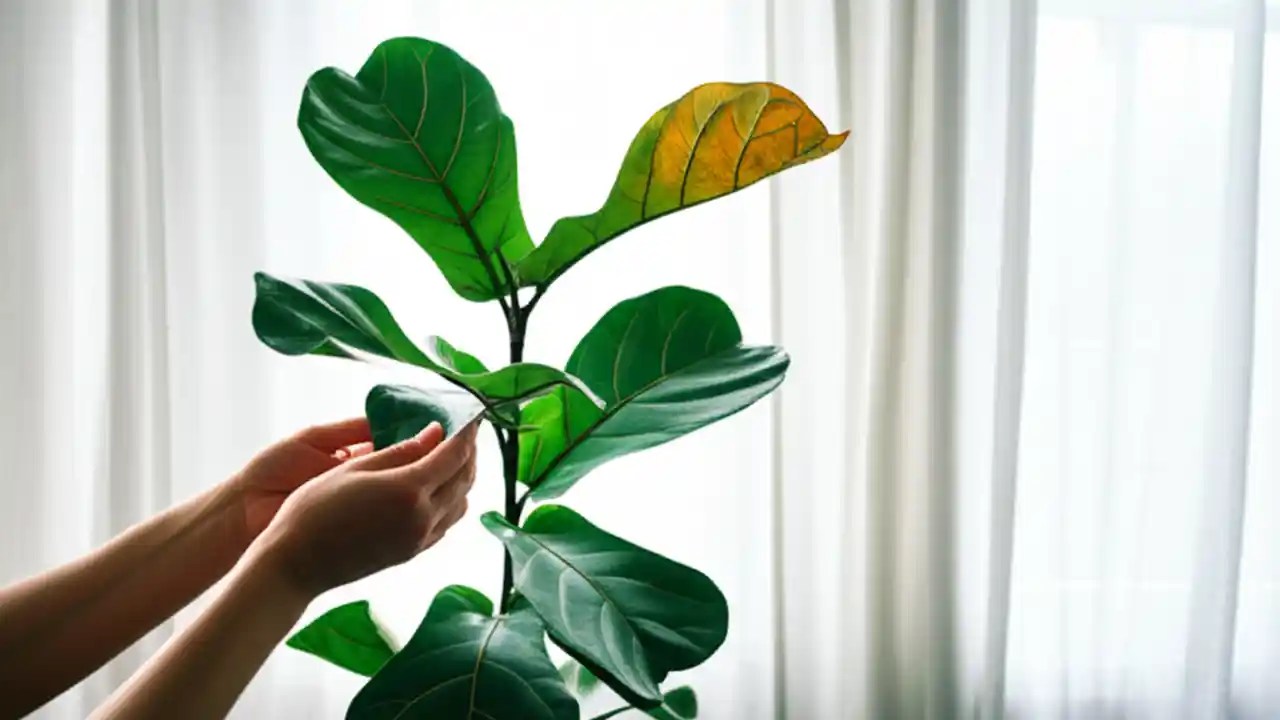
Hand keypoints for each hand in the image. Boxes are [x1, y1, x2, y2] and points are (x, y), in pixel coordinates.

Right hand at [251, 420, 478, 597]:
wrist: (296, 564)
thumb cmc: (315, 510)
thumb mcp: (354, 469)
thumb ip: (399, 451)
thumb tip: (434, 434)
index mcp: (409, 490)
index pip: (454, 455)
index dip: (466, 433)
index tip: (471, 416)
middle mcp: (423, 517)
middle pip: (464, 479)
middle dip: (469, 453)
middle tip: (464, 433)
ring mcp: (419, 539)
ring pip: (460, 504)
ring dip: (462, 479)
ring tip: (451, 459)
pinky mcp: (411, 554)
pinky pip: (446, 523)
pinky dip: (451, 501)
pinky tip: (436, 489)